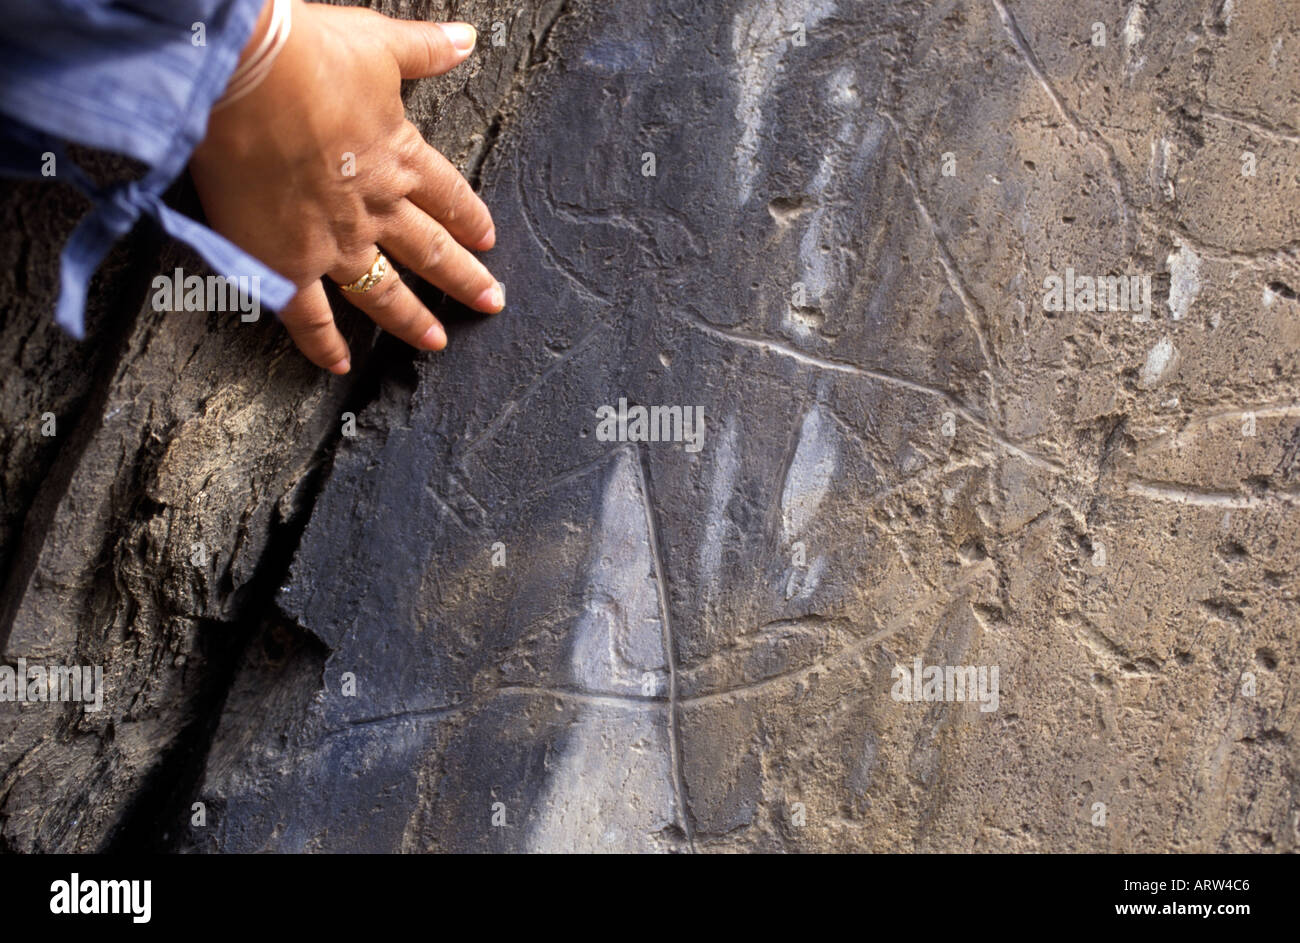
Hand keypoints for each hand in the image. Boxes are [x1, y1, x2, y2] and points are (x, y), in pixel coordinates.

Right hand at [190, 0, 502, 373]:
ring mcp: (334, 242)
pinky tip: (340, 366)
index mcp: (400, 158)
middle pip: (432, 253)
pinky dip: (323, 345)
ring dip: (413, 321)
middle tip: (491, 303)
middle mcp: (376, 208)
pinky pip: (309, 317)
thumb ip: (424, 49)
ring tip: (437, 343)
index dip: (470, 219)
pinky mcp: (286, 264)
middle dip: (466, 280)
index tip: (489, 240)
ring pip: (384, 293)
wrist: (243, 75)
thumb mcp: (377, 41)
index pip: (449, 197)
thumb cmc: (306, 53)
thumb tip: (464, 38)